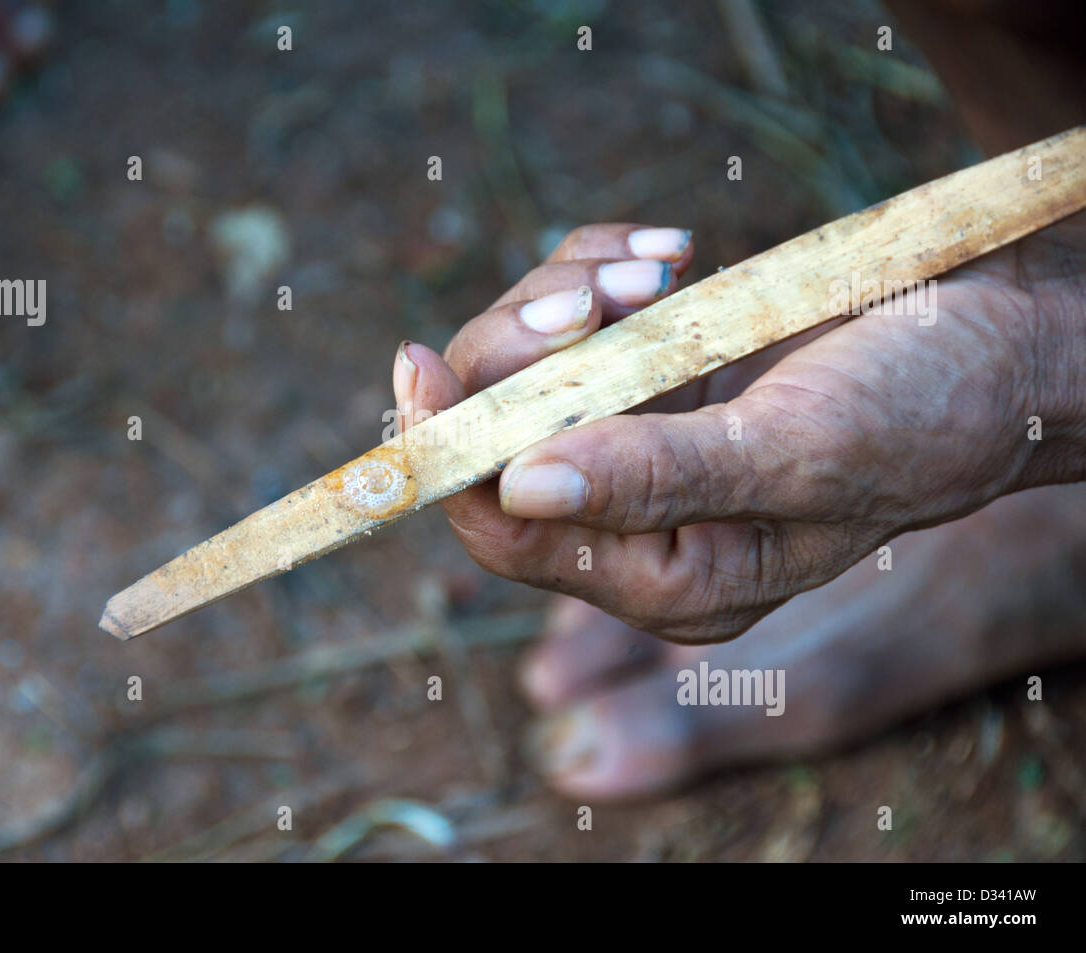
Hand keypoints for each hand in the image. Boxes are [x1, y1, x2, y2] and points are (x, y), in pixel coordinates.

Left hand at [394, 220, 1085, 642]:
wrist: (994, 346)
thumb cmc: (918, 416)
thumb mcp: (793, 455)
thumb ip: (655, 478)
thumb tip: (518, 488)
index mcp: (664, 577)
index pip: (505, 538)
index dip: (448, 457)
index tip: (417, 365)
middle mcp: (637, 522)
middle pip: (500, 440)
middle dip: (527, 354)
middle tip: (601, 296)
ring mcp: (641, 443)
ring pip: (526, 368)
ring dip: (570, 299)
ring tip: (657, 272)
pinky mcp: (653, 375)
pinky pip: (575, 317)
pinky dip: (602, 271)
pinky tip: (667, 255)